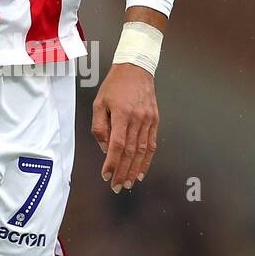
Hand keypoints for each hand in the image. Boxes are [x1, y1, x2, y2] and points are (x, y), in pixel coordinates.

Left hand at [91, 62, 158, 192]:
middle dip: (123, 171)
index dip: (112, 162)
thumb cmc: (114, 86)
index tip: (106, 175)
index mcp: (121, 114)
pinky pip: (151, 144)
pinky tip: (141, 171)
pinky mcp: (154, 120)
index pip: (117, 145)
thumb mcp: (99, 103)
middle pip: (130, 152)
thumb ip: (99, 127)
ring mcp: (148, 120)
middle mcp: (137, 118)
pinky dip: (147, 159)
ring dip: (135, 169)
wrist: (136, 69)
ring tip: (129, 182)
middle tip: (117, 186)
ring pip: (142, 151)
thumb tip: (104, 148)